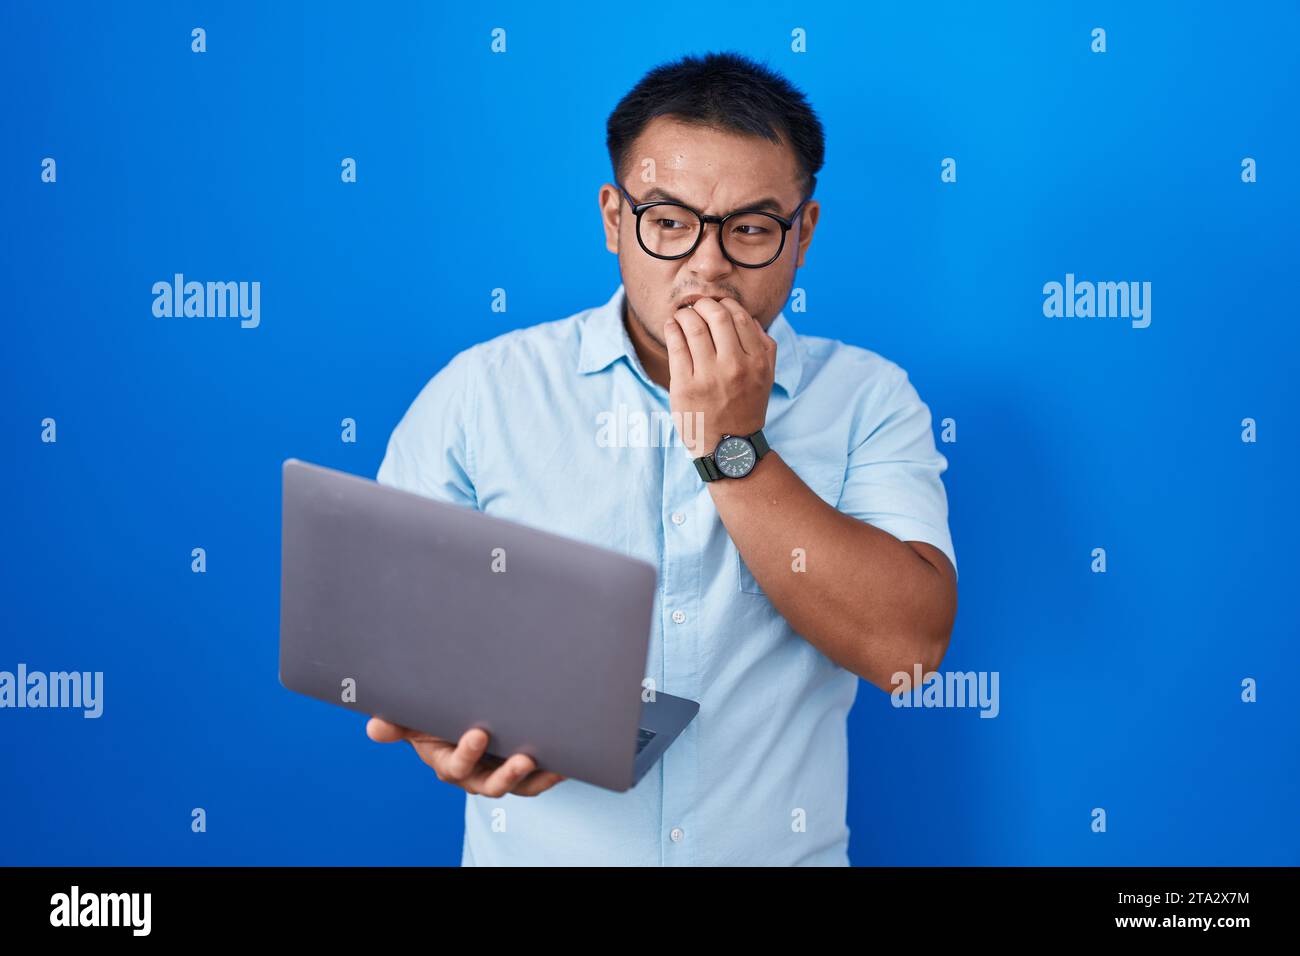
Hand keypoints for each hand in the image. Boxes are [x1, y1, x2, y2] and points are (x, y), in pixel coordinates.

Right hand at [366, 716, 565, 796]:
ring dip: (534, 777)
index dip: (467, 754)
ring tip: (550, 765)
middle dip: (506, 774)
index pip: (456, 765)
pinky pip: (539, 777)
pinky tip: (569, 760)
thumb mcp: (413, 718)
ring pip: (519, 785)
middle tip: (522, 759)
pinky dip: (554, 771)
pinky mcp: (521, 767)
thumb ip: (396, 723)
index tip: (478, 733)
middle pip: (491, 784)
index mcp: (448, 762)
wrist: (457, 713)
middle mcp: (475, 773)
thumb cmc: (433, 716)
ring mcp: (499, 772)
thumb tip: (374, 727)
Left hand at [664, 296, 775, 457]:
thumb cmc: (746, 408)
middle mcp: (735, 366)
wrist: (730, 448)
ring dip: (685, 314)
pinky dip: (672, 329)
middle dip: (703, 304)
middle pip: (716, 316)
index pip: (740, 316)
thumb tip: (750, 318)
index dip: (725, 304)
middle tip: (696, 306)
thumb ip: (765, 347)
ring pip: (694, 327)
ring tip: (682, 316)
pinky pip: (676, 347)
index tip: (715, 305)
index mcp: (757, 361)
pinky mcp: (685, 386)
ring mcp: (709, 376)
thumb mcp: (766, 378)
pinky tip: (672, 326)